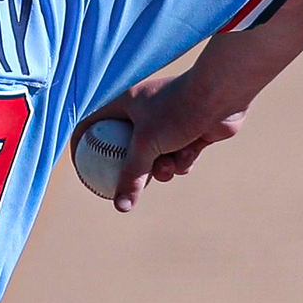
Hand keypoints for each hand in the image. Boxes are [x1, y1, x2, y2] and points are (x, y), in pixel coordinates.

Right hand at [77, 72, 247, 212]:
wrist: (221, 96)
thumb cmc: (176, 111)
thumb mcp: (145, 146)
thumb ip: (131, 177)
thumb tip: (120, 206)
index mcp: (124, 105)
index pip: (91, 125)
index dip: (81, 148)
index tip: (83, 172)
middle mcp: (144, 112)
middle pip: (124, 148)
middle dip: (132, 169)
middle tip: (130, 187)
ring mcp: (168, 122)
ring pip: (154, 157)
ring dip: (161, 168)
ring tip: (169, 167)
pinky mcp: (189, 132)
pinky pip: (177, 156)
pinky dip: (181, 160)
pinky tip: (190, 154)